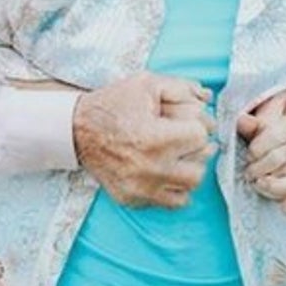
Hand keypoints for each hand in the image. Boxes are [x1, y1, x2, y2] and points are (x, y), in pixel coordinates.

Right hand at [73, 72, 216, 208]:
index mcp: (154, 139)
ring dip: (190, 167)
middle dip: (197, 147)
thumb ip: (183, 87)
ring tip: (179, 155)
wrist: (77, 129)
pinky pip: (172, 202)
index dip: (198, 125)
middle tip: (186, 138)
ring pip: (190, 186)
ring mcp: (140, 188)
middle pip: (201, 163)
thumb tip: (208, 97)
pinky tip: (168, 170)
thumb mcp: (147, 83)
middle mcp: (149, 169)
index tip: (187, 122)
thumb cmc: (113, 104)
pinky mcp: (132, 199)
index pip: (201, 136)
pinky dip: (175, 187)